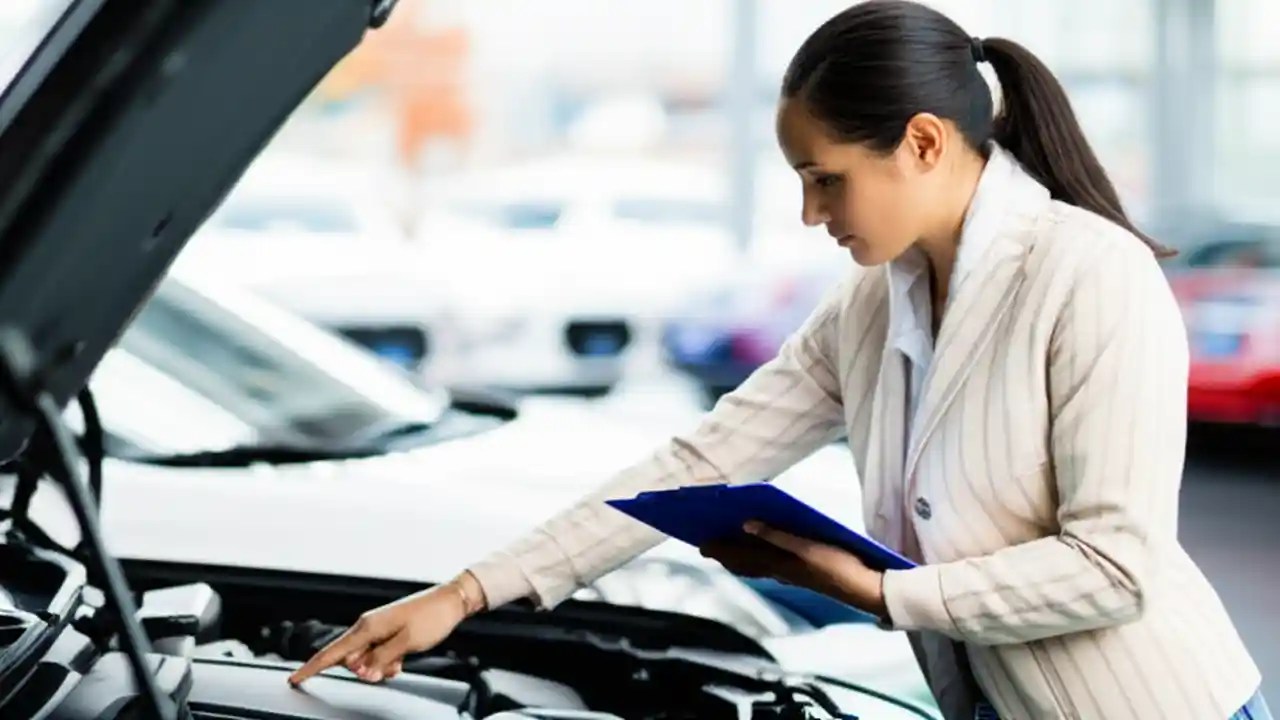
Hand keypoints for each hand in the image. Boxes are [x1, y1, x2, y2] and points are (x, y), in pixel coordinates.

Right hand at [287, 572, 485, 685]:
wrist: (451, 602)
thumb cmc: (431, 618)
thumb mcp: (406, 643)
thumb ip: (380, 659)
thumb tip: (361, 670)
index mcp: (367, 627)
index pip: (332, 652)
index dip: (311, 668)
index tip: (293, 680)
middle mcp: (368, 627)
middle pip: (349, 661)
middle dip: (364, 672)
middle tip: (389, 668)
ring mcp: (378, 630)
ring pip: (365, 661)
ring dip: (378, 668)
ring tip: (400, 661)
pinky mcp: (388, 634)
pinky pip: (378, 657)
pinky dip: (387, 663)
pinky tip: (402, 660)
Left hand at [700, 521, 887, 618]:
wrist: (865, 589)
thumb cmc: (838, 566)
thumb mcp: (807, 547)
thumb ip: (776, 535)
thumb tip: (746, 524)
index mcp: (778, 564)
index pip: (740, 556)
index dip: (719, 549)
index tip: (700, 543)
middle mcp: (780, 571)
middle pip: (744, 564)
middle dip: (723, 554)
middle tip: (704, 546)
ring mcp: (790, 574)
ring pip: (755, 567)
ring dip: (738, 558)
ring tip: (724, 550)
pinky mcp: (801, 573)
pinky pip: (769, 567)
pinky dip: (755, 560)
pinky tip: (758, 556)